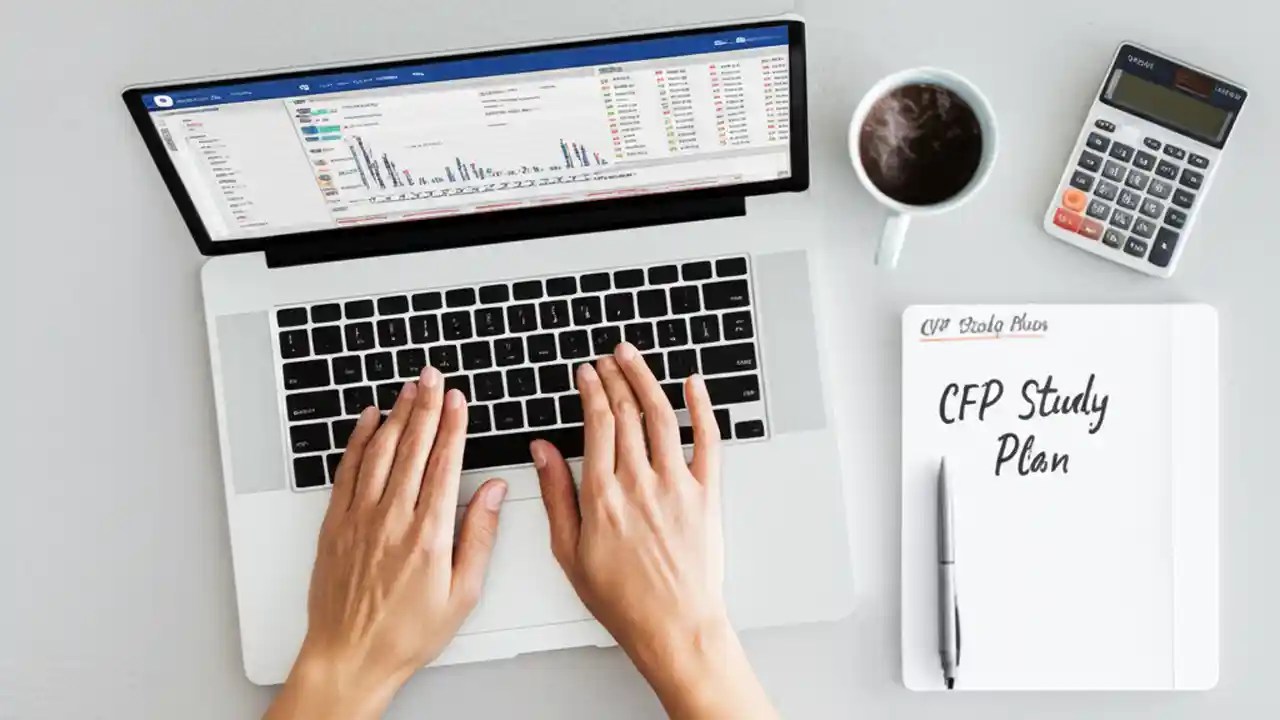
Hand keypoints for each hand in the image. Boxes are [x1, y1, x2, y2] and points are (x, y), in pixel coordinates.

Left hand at [266, 368, 507, 719]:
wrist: (350, 656)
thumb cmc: (407, 633)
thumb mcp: (462, 594)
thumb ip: (479, 538)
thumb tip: (492, 494)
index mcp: (428, 535)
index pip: (443, 464)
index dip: (452, 426)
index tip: (458, 399)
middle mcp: (391, 519)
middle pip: (412, 448)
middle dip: (426, 407)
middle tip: (433, 377)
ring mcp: (359, 519)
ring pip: (379, 452)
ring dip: (396, 415)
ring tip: (409, 389)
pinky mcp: (335, 524)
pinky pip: (347, 471)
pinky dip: (358, 441)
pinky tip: (368, 421)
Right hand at [531, 343, 775, 718]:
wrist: (674, 626)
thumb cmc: (622, 599)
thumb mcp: (569, 551)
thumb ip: (556, 495)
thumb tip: (542, 451)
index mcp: (602, 495)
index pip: (596, 424)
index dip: (590, 391)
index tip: (586, 373)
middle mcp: (639, 482)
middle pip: (626, 412)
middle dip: (614, 377)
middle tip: (608, 359)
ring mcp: (676, 485)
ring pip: (660, 415)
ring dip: (646, 379)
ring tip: (634, 358)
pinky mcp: (706, 494)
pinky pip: (707, 440)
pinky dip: (701, 408)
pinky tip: (693, 386)